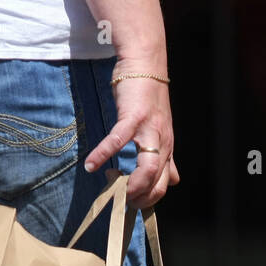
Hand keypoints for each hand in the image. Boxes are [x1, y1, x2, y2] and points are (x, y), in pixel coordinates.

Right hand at [83, 69, 180, 208]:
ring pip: (148, 167)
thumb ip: (166, 157)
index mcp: (167, 147)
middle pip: (158, 180)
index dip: (150, 199)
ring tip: (114, 189)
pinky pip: (118, 141)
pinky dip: (104, 154)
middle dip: (141, 197)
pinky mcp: (133, 116)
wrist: (145, 63)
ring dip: (131, 184)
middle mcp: (162, 141)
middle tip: (123, 202)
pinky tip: (91, 165)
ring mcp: (149, 129)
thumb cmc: (148, 98)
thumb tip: (174, 180)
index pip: (164, 184)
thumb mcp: (161, 130)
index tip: (133, 203)